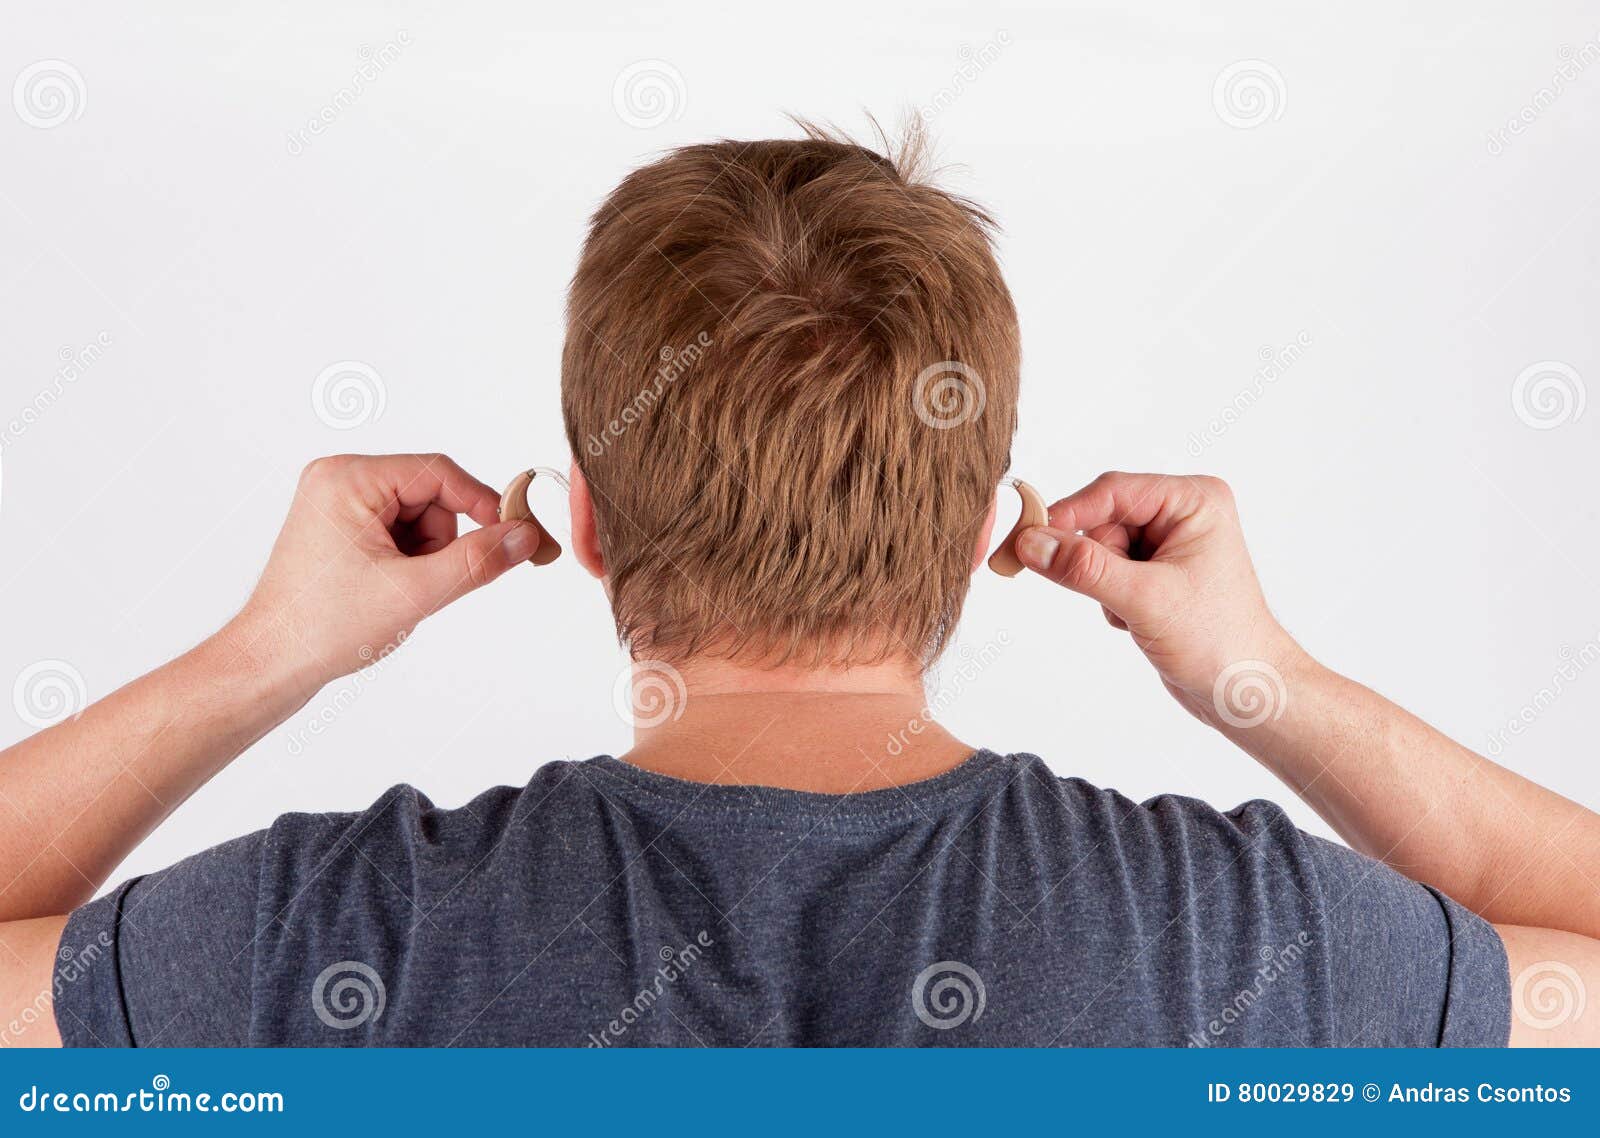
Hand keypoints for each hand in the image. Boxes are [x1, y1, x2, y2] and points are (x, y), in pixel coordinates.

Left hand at [227, 453, 541, 693]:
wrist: (272, 663)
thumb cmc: (324, 627)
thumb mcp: (415, 592)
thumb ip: (477, 560)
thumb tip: (524, 536)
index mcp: (348, 479)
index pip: (439, 472)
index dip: (483, 504)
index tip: (514, 536)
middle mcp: (338, 480)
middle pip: (430, 495)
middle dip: (442, 542)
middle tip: (427, 584)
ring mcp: (337, 503)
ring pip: (419, 517)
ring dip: (426, 556)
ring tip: (398, 592)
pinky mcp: (340, 528)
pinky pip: (399, 532)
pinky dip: (409, 562)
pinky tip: (387, 591)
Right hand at [1015, 472, 1306, 724]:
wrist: (1244, 690)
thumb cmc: (1219, 641)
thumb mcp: (1145, 599)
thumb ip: (1084, 568)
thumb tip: (1032, 543)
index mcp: (1194, 500)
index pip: (1113, 491)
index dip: (1068, 515)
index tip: (1028, 540)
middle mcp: (1182, 513)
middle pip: (1102, 519)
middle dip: (1097, 562)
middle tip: (1115, 597)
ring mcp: (1169, 543)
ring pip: (1099, 548)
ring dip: (1103, 585)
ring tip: (1137, 612)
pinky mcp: (1156, 572)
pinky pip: (1106, 571)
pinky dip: (1110, 598)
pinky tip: (1138, 618)